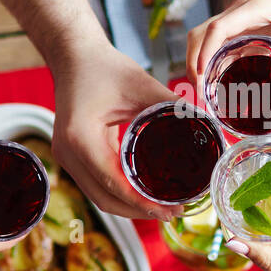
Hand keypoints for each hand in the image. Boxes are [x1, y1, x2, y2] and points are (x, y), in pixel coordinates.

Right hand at [51, 46, 179, 219]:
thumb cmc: (103, 66)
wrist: (73, 57)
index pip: (114, 183)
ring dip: (128, 207)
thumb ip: (172, 107)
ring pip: (98, 197)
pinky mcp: (71, 157)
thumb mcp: (141, 85)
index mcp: (80, 137)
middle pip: (105, 198)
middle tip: (173, 213)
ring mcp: (65, 157)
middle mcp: (67, 153)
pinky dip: (118, 194)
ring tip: (161, 209)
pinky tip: (142, 196)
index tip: (170, 209)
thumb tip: (206, 126)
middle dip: (138, 211)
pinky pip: (95, 185)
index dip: (142, 203)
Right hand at [187, 0, 270, 114]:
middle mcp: (242, 12)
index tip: (202, 78)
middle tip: (200, 93)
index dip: (204, 53)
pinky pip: (222, 43)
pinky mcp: (245, 27)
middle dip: (194, 62)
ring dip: (202, 62)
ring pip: (206, 38)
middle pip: (201, 33)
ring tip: (209, 92)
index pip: (217, 29)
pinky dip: (217, 61)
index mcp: (254, 10)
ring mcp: (241, 19)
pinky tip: (227, 81)